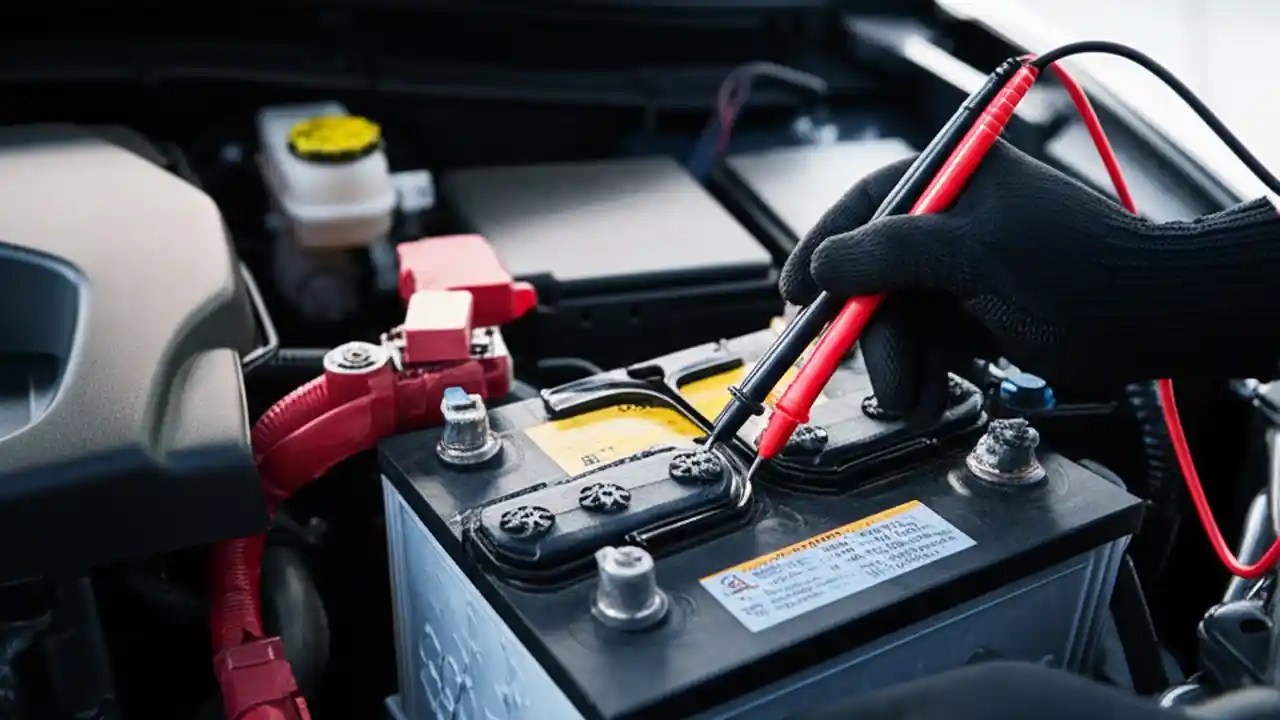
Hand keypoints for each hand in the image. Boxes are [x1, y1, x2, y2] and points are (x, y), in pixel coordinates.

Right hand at [781, 138, 1279, 415]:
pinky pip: (922, 342)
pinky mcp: (972, 314)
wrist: (1150, 320)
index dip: (822, 250)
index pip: (865, 206)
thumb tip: (822, 264)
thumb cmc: (1079, 269)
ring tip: (910, 396)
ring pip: (894, 318)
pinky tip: (927, 393)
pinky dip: (919, 371)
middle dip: (866, 329)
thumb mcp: (973, 251)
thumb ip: (889, 254)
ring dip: (894, 362)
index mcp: (952, 180)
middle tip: (860, 368)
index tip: (791, 293)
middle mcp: (949, 221)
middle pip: (872, 274)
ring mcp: (960, 270)